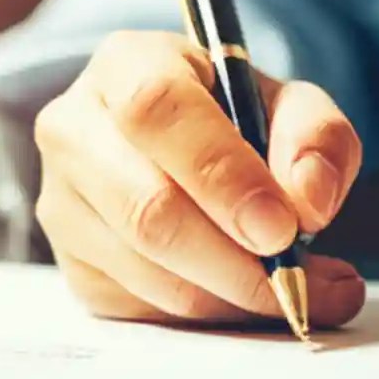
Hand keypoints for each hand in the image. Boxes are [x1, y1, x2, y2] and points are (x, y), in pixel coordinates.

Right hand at [35, 31, 364, 326]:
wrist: (174, 152)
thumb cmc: (231, 120)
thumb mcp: (286, 104)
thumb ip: (315, 138)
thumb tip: (309, 202)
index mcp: (126, 65)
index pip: (158, 111)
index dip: (224, 176)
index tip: (283, 227)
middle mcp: (75, 130)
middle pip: (149, 210)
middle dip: (236, 260)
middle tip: (295, 279)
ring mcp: (63, 204)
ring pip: (150, 271)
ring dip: (233, 297)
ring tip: (293, 290)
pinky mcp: (74, 267)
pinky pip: (146, 308)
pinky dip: (209, 314)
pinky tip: (245, 296)